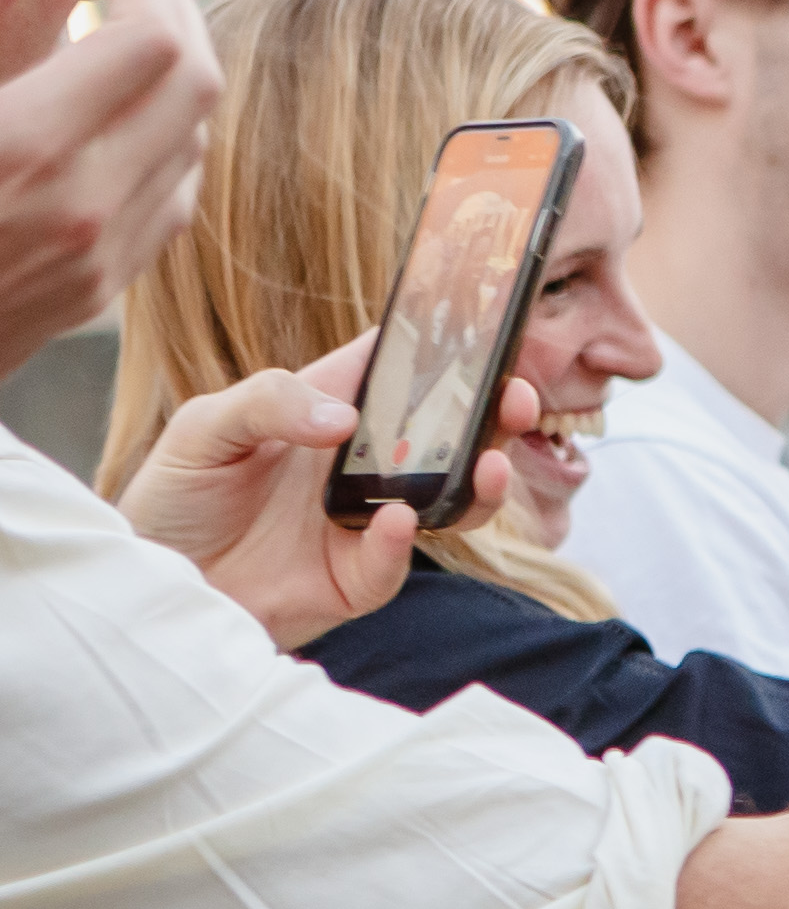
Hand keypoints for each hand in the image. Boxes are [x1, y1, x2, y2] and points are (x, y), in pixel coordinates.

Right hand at [0, 0, 220, 383]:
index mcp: (25, 143)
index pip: (152, 37)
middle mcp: (82, 204)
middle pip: (195, 82)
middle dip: (171, 9)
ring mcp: (99, 257)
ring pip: (196, 140)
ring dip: (173, 74)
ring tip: (118, 31)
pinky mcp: (97, 292)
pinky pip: (172, 199)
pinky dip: (167, 140)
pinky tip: (116, 112)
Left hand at [115, 330, 510, 643]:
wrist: (152, 581)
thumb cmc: (175, 495)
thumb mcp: (206, 426)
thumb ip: (270, 401)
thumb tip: (346, 418)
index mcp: (331, 410)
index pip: (401, 367)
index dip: (448, 344)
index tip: (488, 328)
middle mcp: (363, 463)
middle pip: (450, 433)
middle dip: (495, 414)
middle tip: (516, 396)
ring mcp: (368, 521)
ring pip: (451, 500)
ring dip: (482, 483)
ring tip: (490, 465)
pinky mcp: (357, 577)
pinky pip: (395, 561)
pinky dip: (404, 542)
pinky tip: (398, 521)